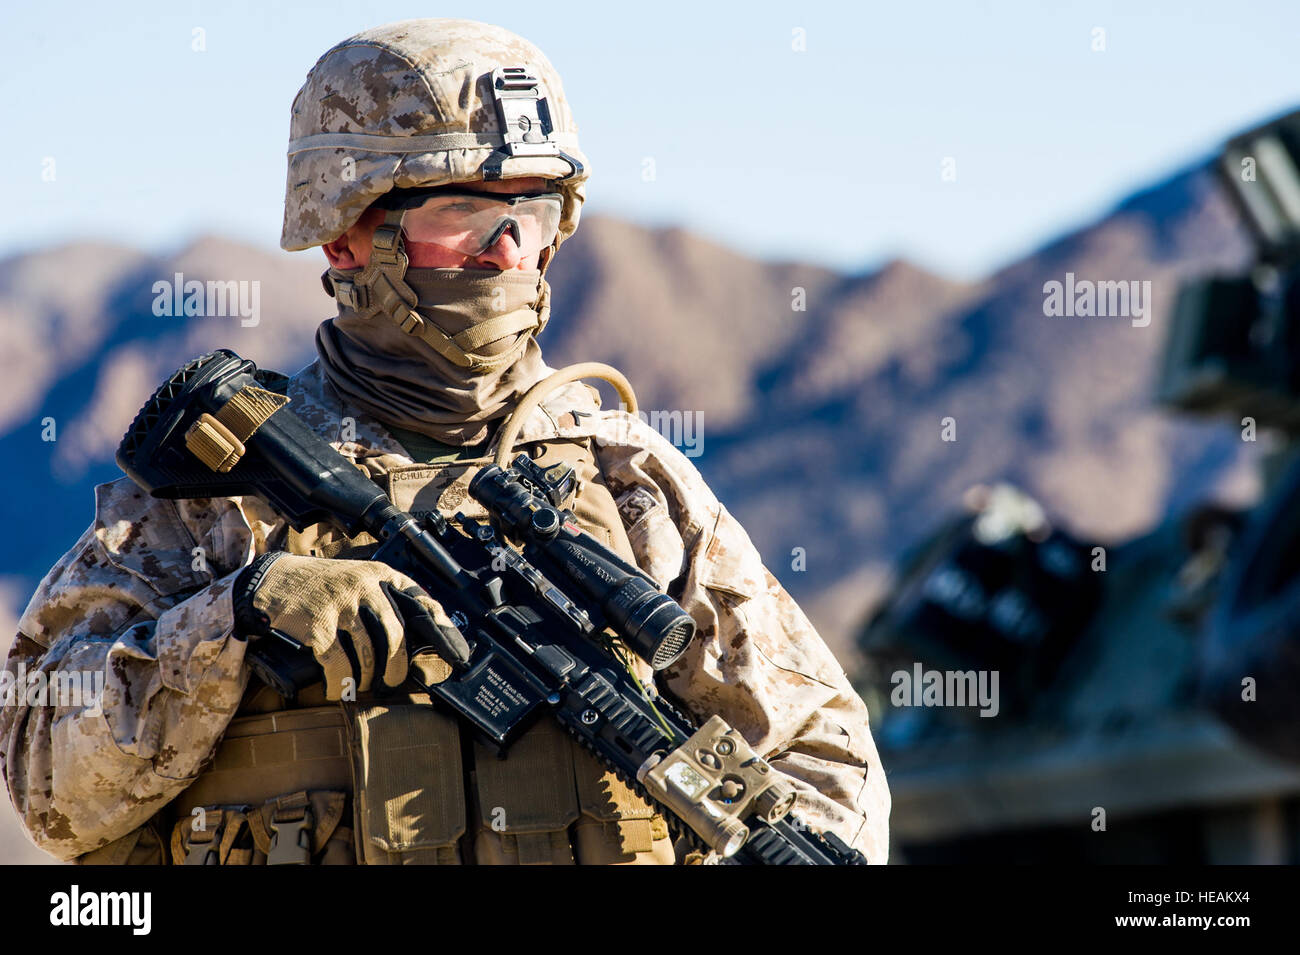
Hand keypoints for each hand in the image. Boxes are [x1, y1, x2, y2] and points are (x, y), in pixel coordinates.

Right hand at [233, 553, 469, 699]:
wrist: (275, 580)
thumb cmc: (324, 586)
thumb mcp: (361, 579)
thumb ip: (386, 599)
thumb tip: (418, 639)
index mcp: (381, 575)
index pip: (422, 602)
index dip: (442, 630)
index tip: (456, 654)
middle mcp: (364, 587)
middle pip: (395, 635)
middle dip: (399, 666)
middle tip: (395, 682)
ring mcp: (341, 605)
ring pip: (368, 653)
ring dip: (368, 677)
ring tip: (364, 684)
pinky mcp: (318, 625)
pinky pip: (339, 664)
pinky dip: (340, 684)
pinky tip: (338, 691)